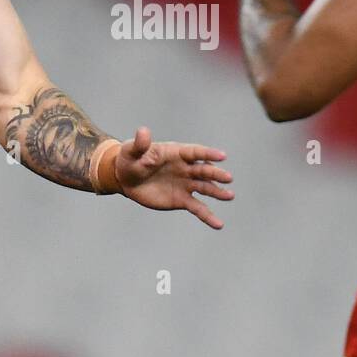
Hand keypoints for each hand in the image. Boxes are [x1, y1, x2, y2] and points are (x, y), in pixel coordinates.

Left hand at [113, 126, 233, 229]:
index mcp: (176, 153)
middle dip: (215, 174)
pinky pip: (198, 208)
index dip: (208, 154)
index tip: (222, 156)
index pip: (195, 152)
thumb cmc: (130, 160)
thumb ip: (140, 144)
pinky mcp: (182, 200)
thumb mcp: (131, 151)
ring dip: (217, 192)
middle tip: (228, 178)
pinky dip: (208, 216)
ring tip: (229, 196)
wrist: (126, 180)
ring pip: (205, 188)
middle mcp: (185, 168)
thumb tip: (143, 131)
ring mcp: (185, 184)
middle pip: (203, 170)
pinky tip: (219, 224)